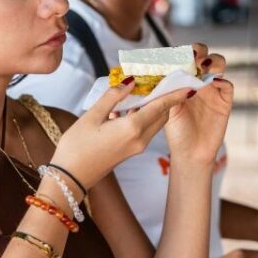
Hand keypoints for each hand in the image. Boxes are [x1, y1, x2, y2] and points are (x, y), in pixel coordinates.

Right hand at [51, 80, 191, 189]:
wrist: (71, 178)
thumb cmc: (77, 147)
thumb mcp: (91, 116)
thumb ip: (112, 97)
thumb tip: (130, 82)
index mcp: (133, 128)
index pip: (161, 106)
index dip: (174, 93)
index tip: (187, 82)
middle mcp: (140, 139)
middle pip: (162, 114)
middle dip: (167, 97)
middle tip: (164, 79)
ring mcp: (137, 147)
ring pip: (154, 122)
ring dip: (155, 106)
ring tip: (147, 87)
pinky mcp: (131, 151)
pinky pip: (145, 129)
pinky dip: (144, 115)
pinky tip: (129, 105)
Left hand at [164, 43, 233, 164]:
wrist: (190, 153)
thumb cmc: (175, 130)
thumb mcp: (166, 106)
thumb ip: (168, 88)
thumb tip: (165, 70)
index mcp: (183, 78)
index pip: (185, 56)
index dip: (183, 50)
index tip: (177, 52)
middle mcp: (199, 80)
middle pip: (204, 55)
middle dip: (199, 51)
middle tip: (192, 56)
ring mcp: (213, 89)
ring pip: (219, 65)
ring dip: (212, 62)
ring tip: (203, 67)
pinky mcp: (225, 101)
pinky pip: (228, 85)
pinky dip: (222, 81)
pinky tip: (214, 83)